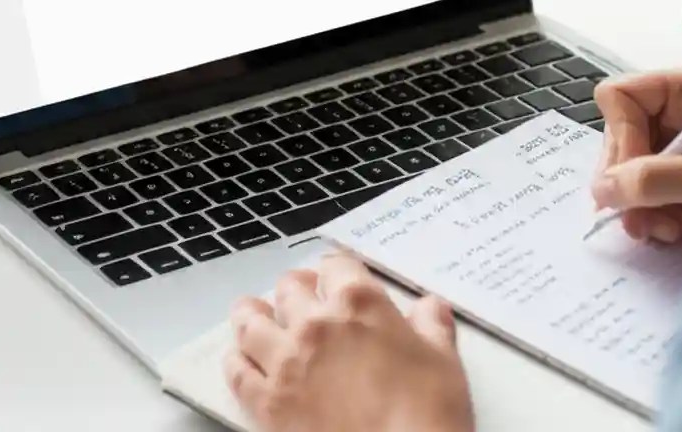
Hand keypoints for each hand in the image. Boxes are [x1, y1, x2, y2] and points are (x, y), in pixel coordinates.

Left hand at [224, 254, 475, 431]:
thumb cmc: (426, 415)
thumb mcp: (444, 364)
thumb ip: (432, 328)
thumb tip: (431, 309)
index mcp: (360, 305)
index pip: (337, 265)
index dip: (337, 269)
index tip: (338, 274)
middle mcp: (316, 325)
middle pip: (290, 288)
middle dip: (297, 289)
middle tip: (301, 296)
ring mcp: (286, 363)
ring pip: (251, 323)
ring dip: (254, 315)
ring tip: (255, 314)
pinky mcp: (267, 403)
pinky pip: (237, 371)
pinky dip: (237, 360)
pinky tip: (241, 358)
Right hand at [591, 62, 681, 243]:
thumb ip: (650, 180)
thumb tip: (600, 189)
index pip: (621, 98)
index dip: (618, 140)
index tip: (628, 183)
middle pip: (624, 136)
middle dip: (633, 185)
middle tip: (641, 225)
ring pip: (636, 167)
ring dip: (647, 206)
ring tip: (671, 232)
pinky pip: (655, 184)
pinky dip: (663, 211)